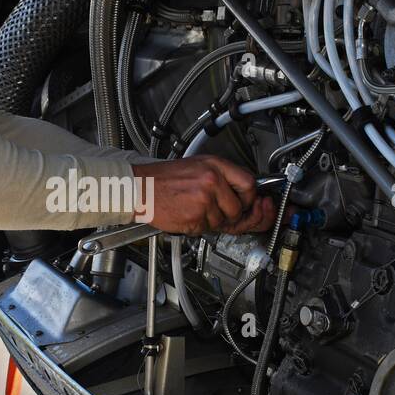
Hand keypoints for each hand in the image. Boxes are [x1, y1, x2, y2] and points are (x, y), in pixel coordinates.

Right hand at [137, 156, 276, 235]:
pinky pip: (208, 229)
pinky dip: (200, 227)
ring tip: (196, 209)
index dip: (252, 198)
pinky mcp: (195, 217)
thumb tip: (249, 196)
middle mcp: (212, 181)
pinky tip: (188, 214)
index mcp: (215, 166)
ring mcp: (204, 200)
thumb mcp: (198, 166)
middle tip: (219, 211)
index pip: (249, 184)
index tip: (253, 203)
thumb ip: (224, 179)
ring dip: (213, 221)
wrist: (141, 188)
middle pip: (239, 208)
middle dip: (232, 215)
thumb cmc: (165, 179)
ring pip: (224, 222)